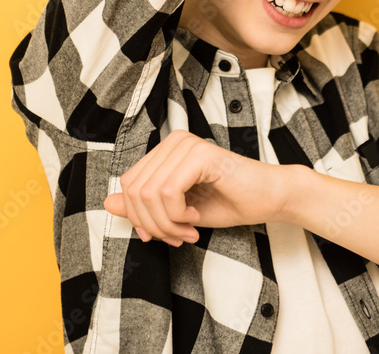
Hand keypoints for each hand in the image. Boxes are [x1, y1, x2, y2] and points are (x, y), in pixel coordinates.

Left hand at [103, 128, 291, 245]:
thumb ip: (144, 206)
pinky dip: (177, 214)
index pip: (129, 185)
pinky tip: (196, 217)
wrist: (270, 199)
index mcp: (166, 151)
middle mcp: (173, 141)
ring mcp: (186, 144)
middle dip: (153, 224)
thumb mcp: (177, 212)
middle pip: (135, 190)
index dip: (139, 218)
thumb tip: (108, 202)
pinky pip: (167, 192)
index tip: (164, 235)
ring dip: (167, 223)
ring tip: (188, 230)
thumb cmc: (230, 202)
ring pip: (149, 193)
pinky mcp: (199, 154)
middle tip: (178, 237)